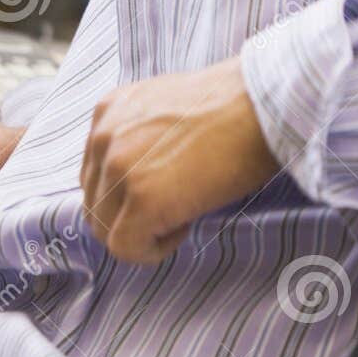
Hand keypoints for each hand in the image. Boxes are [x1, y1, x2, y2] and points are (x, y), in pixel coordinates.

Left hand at [79, 56, 275, 264]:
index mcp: (108, 112)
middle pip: (96, 205)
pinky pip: (126, 248)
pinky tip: (184, 227)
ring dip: (141, 232)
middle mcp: (104, 136)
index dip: (128, 193)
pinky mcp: (143, 198)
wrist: (263, 105)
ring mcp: (120, 167)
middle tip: (176, 206)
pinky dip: (152, 251)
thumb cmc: (232, 109)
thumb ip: (137, 139)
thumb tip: (135, 180)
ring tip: (183, 213)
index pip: (95, 175)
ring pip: (105, 230)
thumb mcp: (166, 111)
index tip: (167, 187)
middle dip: (130, 217)